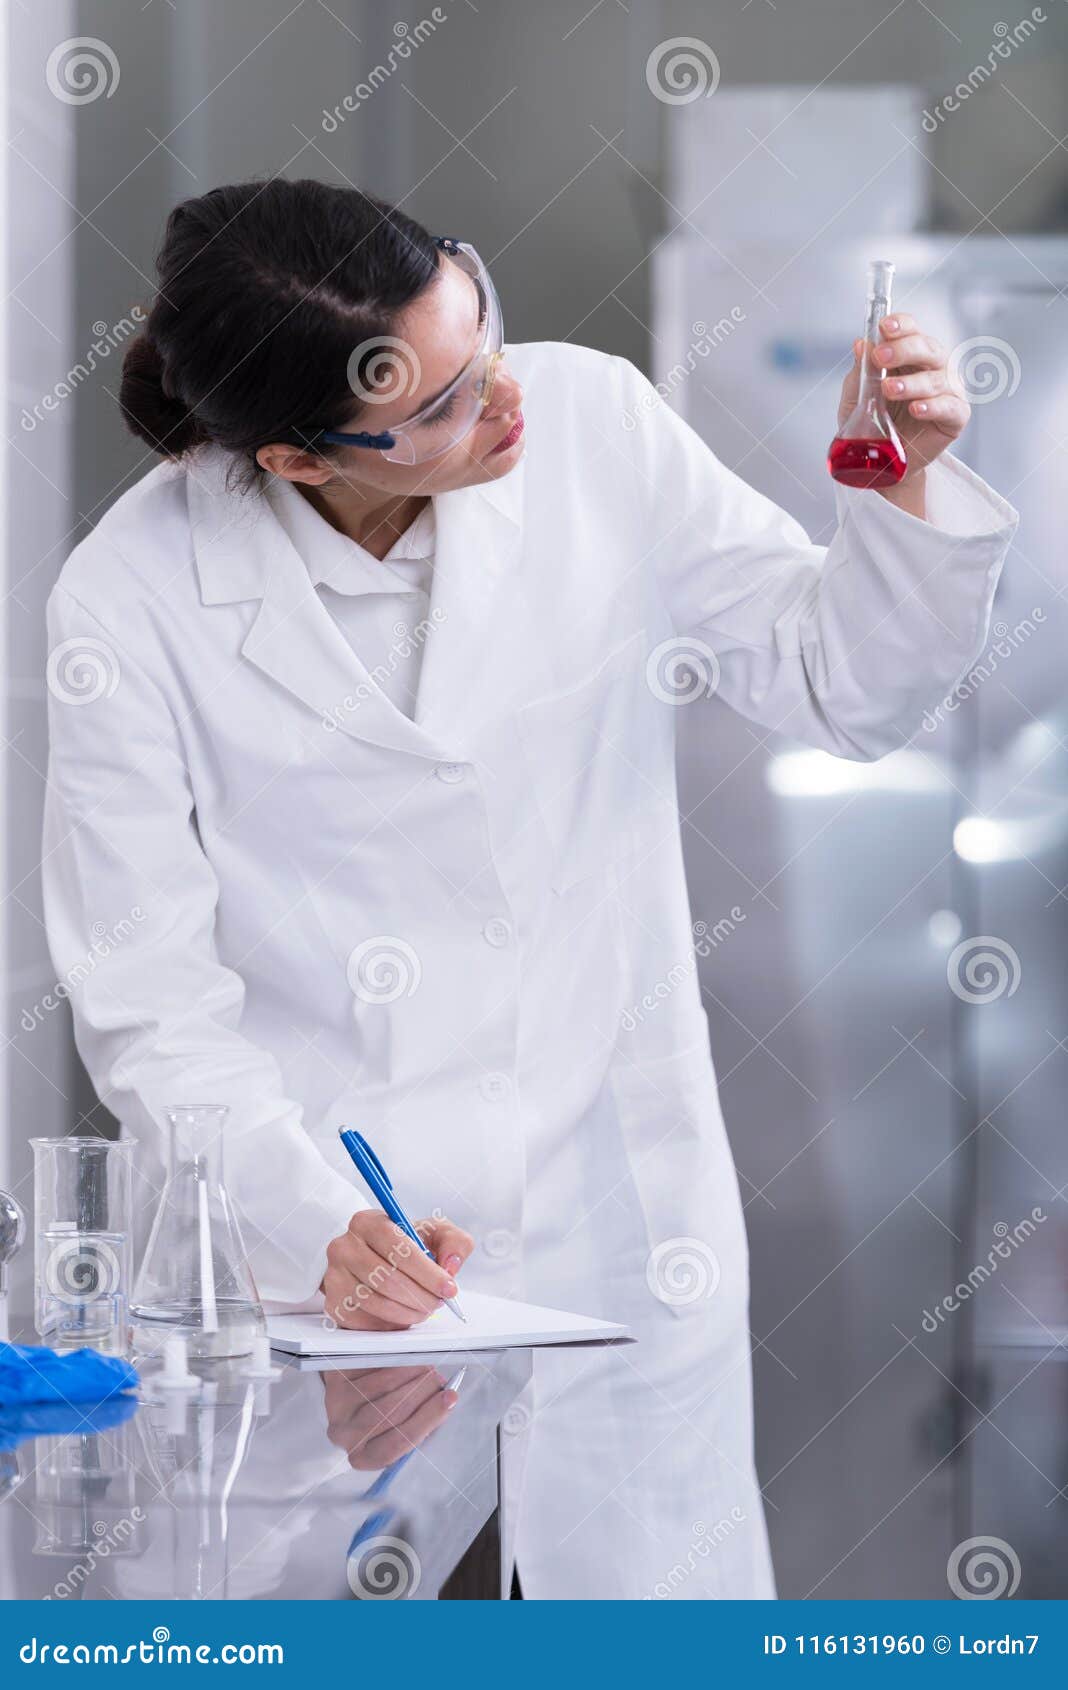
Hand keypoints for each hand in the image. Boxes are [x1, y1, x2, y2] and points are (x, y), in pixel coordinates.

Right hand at [321, 1211, 473, 1330]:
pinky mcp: (333, 1302)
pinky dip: (390, 1323)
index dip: (427, 1272)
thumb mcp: (433, 1233)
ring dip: (408, 1313)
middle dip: (421, 1297)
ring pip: (376, 1302)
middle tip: (438, 1303)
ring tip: (424, 1309)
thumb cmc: (404, 1246)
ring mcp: (334, 1275)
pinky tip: (403, 1315)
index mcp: (368, 1222)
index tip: (448, 1288)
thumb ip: (453, 1241)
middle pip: (387, 1279)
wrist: (374, 1259)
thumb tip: (450, 1265)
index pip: (398, 1248)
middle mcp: (344, 1246)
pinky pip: (365, 1320)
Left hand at [322, 1366, 459, 1469]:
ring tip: (427, 1369)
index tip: (450, 1399)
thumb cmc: (387, 1409)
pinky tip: (408, 1358)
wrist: (355, 1386)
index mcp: (364, 1456)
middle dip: (422, 1393)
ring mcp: (336, 1405)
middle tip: (440, 1380)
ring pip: (382, 1386)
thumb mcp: (403, 1426)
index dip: (425, 1421)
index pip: (393, 1447)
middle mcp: (344, 1435)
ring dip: (411, 1374)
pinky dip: (395, 1360)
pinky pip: (371, 1366)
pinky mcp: (335, 1376)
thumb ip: (422, 1421)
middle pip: (388, 1414)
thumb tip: (447, 1402)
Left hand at [838, 312, 969, 483]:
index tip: (884, 327)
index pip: (911, 331)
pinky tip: (916, 409)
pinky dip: (933, 406)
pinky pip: (950, 406)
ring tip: (888, 389)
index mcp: (909, 357)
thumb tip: (861, 344)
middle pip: (928, 348)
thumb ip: (861, 372)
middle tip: (881, 357)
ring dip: (912, 382)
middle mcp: (932, 368)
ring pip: (937, 378)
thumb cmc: (871, 425)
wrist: (880, 462)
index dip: (901, 325)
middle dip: (904, 350)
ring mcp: (947, 390)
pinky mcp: (956, 416)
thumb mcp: (857, 398)